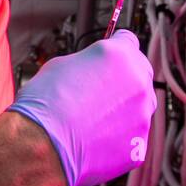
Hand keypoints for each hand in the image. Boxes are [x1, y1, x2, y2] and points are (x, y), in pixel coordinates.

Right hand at [7, 30, 155, 185]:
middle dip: (124, 78)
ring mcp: (142, 114)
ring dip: (124, 107)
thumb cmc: (46, 101)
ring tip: (94, 117)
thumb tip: (95, 69)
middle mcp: (138, 82)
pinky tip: (95, 137)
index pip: (129, 41)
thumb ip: (91, 63)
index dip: (116, 48)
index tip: (111, 57)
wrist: (43, 142)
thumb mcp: (64, 64)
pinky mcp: (139, 144)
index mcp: (119, 55)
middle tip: (101, 90)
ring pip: (140, 105)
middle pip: (140, 72)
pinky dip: (119, 134)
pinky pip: (133, 134)